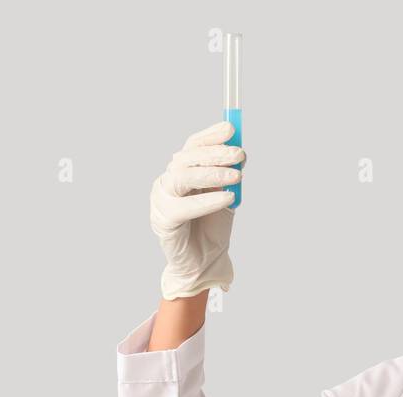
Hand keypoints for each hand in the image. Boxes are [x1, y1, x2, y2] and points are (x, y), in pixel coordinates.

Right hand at [150, 120, 245, 299]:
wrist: (205, 261)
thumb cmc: (214, 228)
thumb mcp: (227, 195)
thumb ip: (230, 174)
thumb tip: (239, 152)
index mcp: (183, 172)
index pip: (192, 145)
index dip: (210, 135)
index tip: (231, 129)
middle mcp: (169, 181)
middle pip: (187, 157)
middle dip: (215, 153)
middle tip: (239, 154)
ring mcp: (162, 199)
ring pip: (182, 176)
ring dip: (211, 173)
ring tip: (236, 177)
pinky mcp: (163, 220)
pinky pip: (184, 206)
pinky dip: (207, 200)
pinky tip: (227, 199)